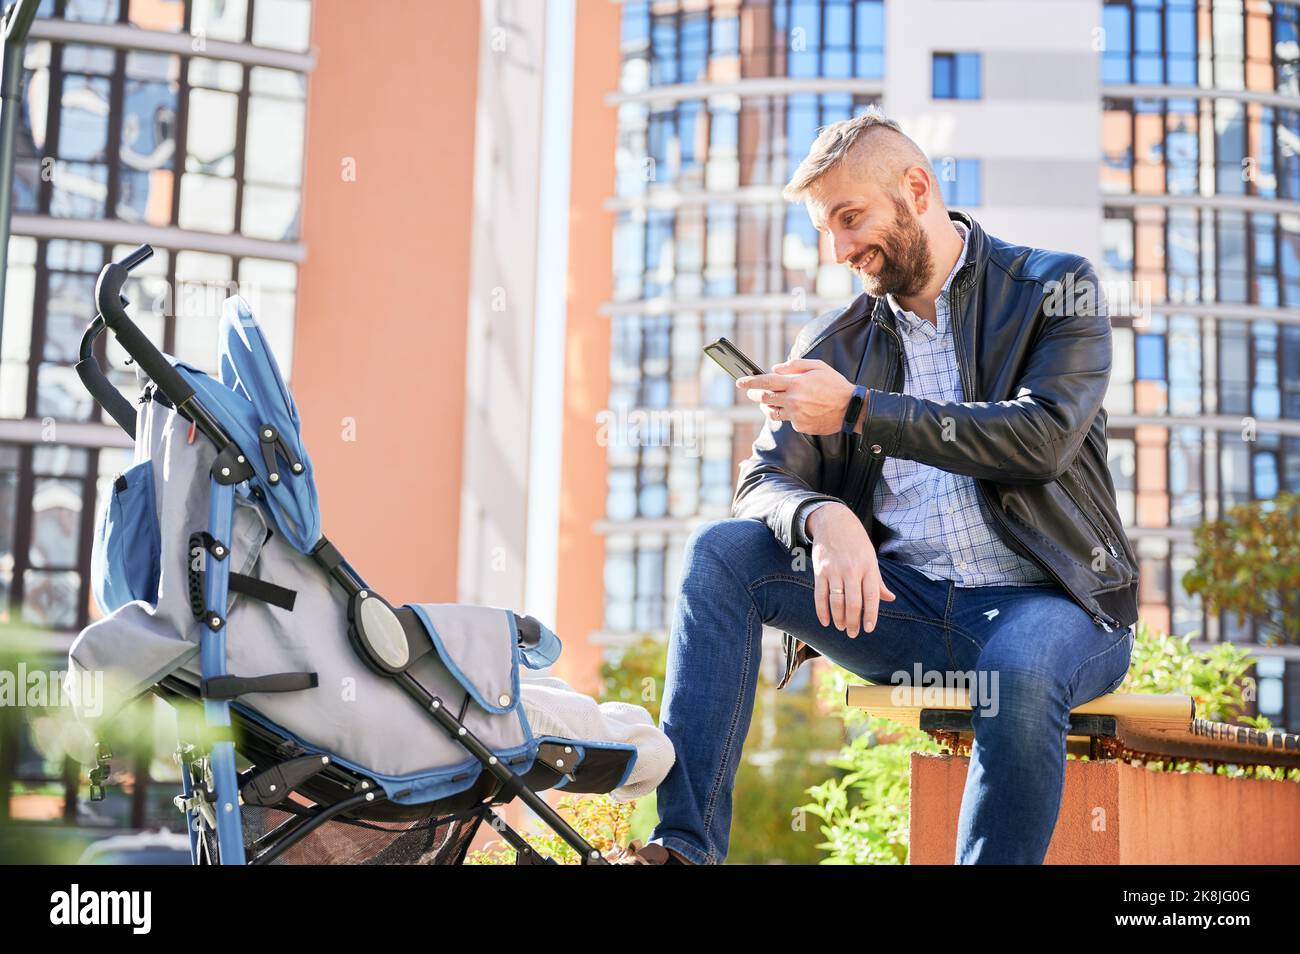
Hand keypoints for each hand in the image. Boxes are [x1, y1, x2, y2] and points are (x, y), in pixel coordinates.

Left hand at [736, 359, 855, 435]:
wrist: (851, 408)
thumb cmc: (834, 385)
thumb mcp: (817, 366)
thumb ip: (794, 365)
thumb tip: (775, 368)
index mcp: (796, 384)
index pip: (766, 382)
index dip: (750, 382)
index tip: (739, 382)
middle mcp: (793, 401)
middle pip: (764, 399)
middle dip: (754, 395)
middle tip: (752, 392)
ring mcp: (796, 415)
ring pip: (772, 413)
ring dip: (767, 407)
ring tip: (771, 401)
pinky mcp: (801, 426)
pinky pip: (788, 420)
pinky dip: (789, 414)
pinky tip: (799, 409)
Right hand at [806, 503, 895, 637]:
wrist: (834, 520)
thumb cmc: (856, 542)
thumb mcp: (871, 558)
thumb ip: (878, 581)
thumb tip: (890, 599)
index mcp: (868, 567)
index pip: (871, 596)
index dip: (871, 615)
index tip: (868, 629)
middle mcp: (852, 569)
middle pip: (853, 602)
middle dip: (853, 622)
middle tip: (853, 634)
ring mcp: (835, 570)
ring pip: (836, 601)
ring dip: (838, 618)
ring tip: (840, 627)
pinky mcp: (820, 570)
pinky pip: (820, 594)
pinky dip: (822, 610)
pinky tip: (825, 621)